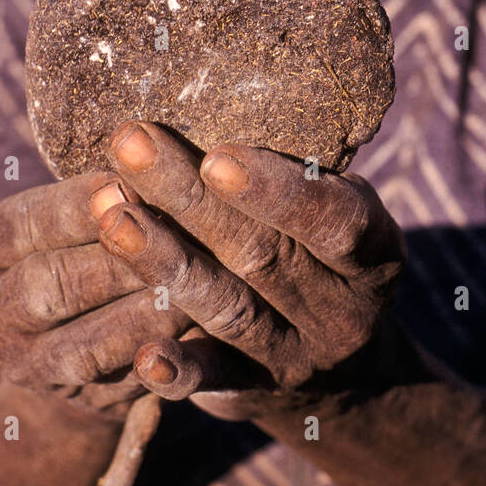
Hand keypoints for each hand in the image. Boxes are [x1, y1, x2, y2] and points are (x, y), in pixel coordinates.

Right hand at [0, 171, 190, 419]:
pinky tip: (200, 331)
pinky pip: (116, 385)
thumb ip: (100, 192)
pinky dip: (161, 357)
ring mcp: (23, 365)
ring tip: (200, 281)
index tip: (130, 183)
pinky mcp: (70, 401)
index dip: (77, 206)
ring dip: (146, 310)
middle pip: (51, 285)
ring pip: (84, 344)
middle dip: (122, 256)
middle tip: (181, 231)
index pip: (24, 224)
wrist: (70, 336)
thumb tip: (146, 145)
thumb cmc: (84, 240)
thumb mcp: (70, 212)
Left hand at [99, 121, 406, 420]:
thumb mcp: (339, 214)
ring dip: (166, 262)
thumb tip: (209, 91)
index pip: (333, 220)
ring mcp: (300, 360)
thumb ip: (298, 178)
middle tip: (130, 143)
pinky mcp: (255, 395)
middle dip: (189, 198)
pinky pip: (215, 382)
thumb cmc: (322, 254)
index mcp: (374, 254)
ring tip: (111, 216)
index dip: (277, 191)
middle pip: (262, 254)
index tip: (216, 154)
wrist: (348, 374)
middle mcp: (345, 312)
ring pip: (229, 309)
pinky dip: (179, 368)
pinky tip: (143, 353)